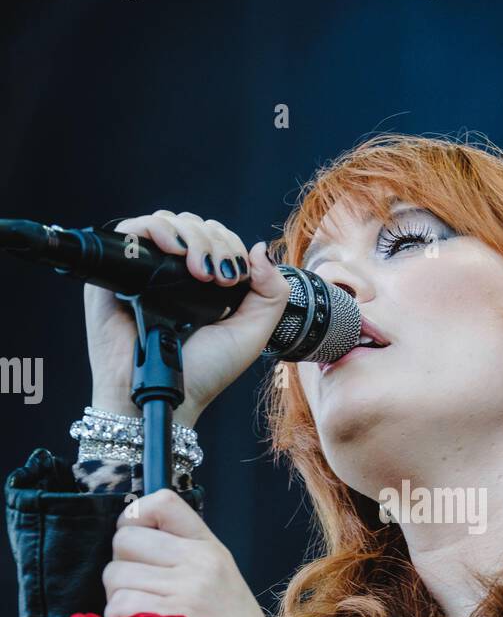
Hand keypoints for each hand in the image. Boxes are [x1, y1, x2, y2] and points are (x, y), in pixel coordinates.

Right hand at [85, 209, 291, 425]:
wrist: (166, 394)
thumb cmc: (204, 371)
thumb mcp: (252, 333)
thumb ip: (271, 293)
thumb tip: (259, 249)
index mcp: (205, 284)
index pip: (218, 239)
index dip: (230, 247)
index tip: (233, 277)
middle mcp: (174, 273)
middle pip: (196, 227)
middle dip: (214, 242)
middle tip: (217, 276)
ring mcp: (145, 270)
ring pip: (169, 222)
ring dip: (192, 236)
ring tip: (199, 268)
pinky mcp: (116, 272)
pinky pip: (132, 229)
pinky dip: (157, 228)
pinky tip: (174, 249)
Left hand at [103, 489, 276, 616]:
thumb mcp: (220, 581)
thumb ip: (182, 557)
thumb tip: (129, 539)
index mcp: (211, 549)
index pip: (163, 503)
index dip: (135, 515)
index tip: (136, 542)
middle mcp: (199, 563)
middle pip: (125, 539)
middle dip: (121, 566)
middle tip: (138, 590)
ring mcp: (185, 591)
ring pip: (115, 574)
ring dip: (117, 599)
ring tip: (140, 616)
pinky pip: (119, 605)